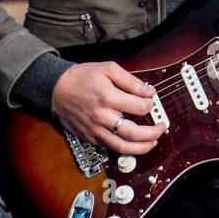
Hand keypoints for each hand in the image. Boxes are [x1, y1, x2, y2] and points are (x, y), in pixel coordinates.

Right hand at [51, 61, 166, 155]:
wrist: (56, 89)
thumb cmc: (82, 77)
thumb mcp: (107, 69)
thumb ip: (130, 80)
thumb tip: (148, 91)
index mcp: (108, 98)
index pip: (139, 107)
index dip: (150, 105)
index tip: (151, 102)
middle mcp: (102, 117)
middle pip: (134, 133)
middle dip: (153, 133)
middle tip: (162, 128)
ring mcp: (96, 130)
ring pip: (123, 147)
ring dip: (142, 147)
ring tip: (152, 143)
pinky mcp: (90, 138)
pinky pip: (110, 148)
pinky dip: (125, 149)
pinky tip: (133, 144)